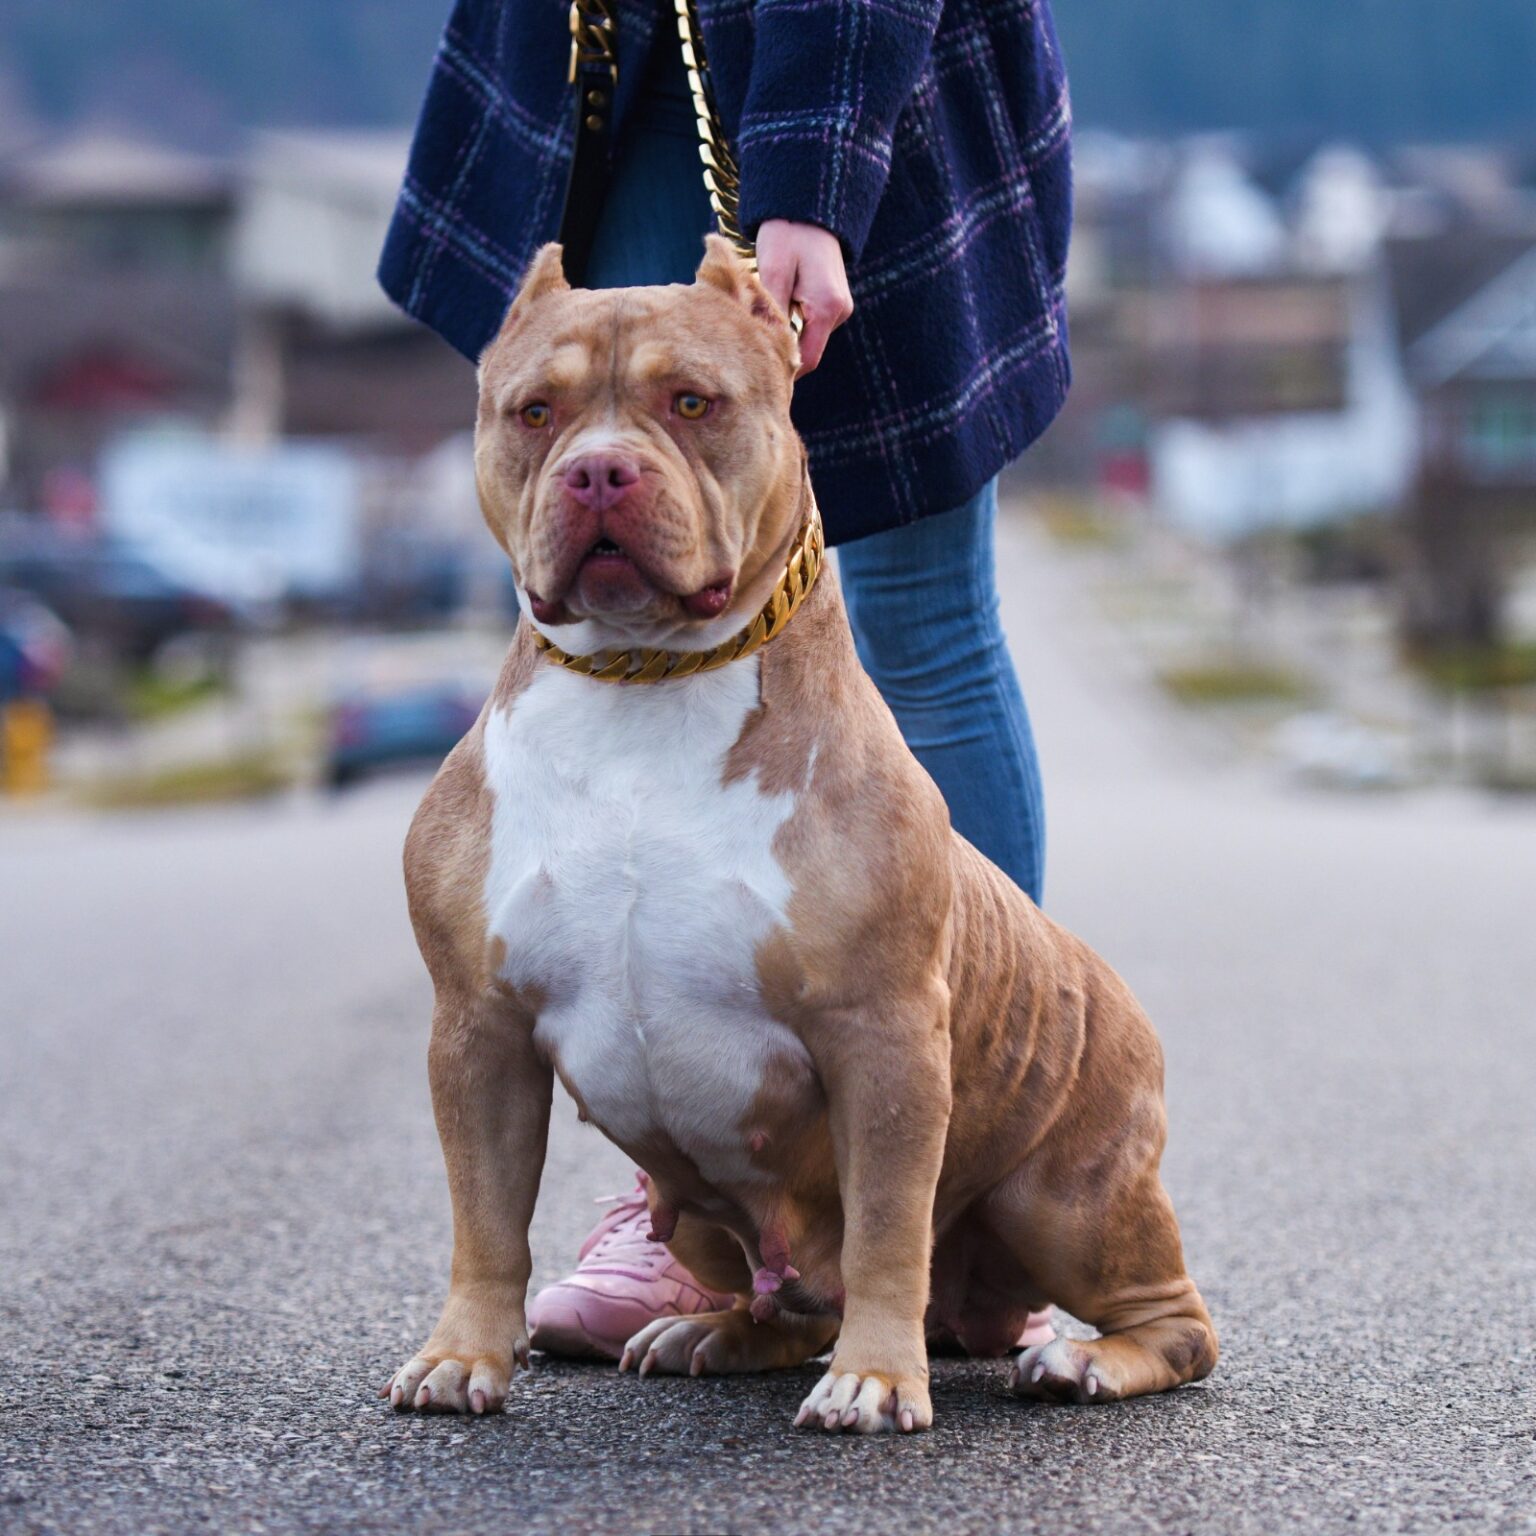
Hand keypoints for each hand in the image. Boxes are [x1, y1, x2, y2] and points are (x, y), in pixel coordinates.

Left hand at [755, 220, 854, 376]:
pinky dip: (791, 322)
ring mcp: (839, 307)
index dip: (782, 369)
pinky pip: (810, 323)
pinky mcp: (833, 300)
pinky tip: (774, 308)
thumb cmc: (788, 233)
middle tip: (749, 346)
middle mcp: (839, 312)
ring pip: (808, 338)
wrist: (808, 205)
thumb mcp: (773, 271)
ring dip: (784, 335)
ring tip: (759, 321)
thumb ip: (771, 314)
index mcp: (827, 308)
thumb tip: (764, 348)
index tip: (755, 368)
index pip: (807, 360)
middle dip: (780, 351)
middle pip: (807, 350)